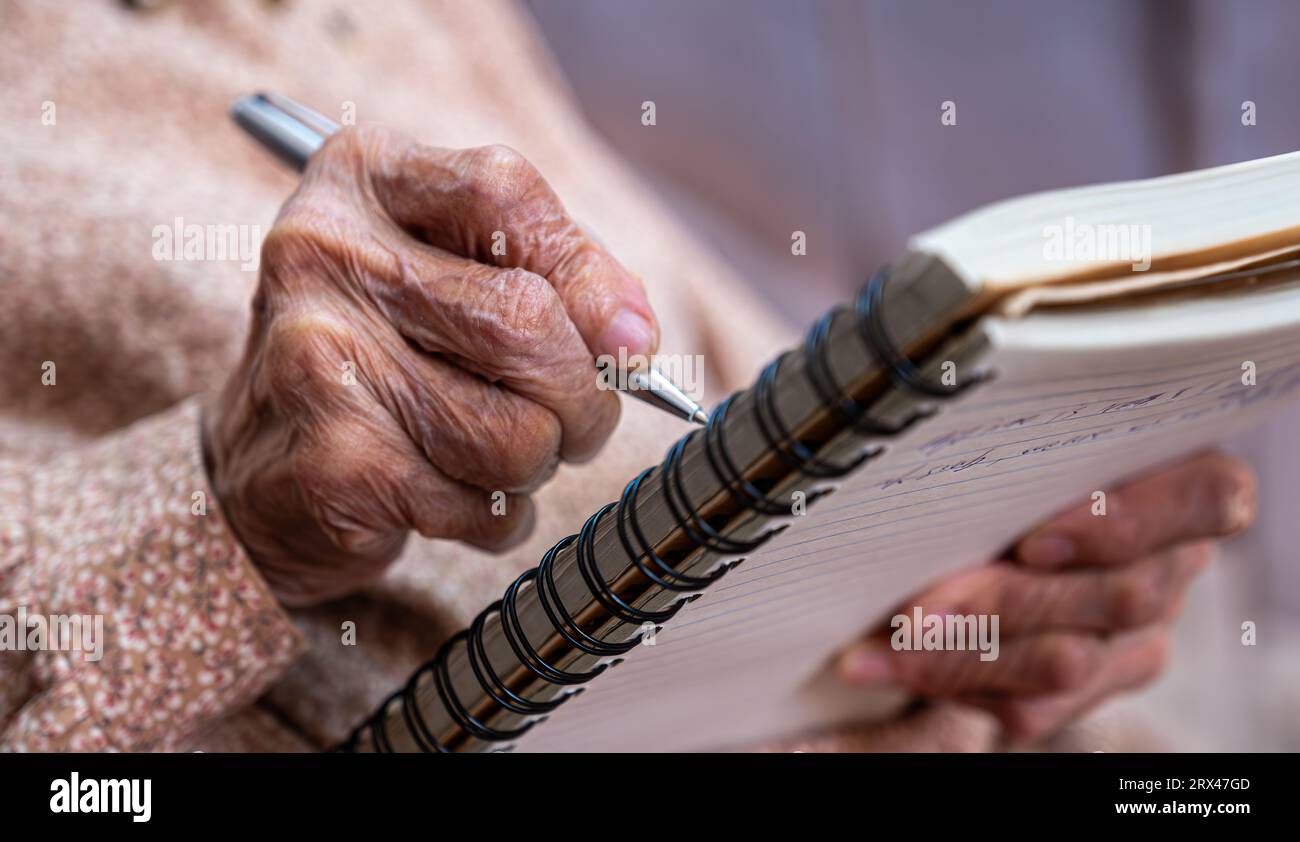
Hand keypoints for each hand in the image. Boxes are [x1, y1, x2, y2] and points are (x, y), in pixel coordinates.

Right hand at [205, 127, 657, 606]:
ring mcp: (320, 355)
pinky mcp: (335, 459)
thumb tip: (636, 341)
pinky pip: (484, 505)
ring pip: (519, 432)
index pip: (507, 194)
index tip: (629, 342)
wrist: (260, 473)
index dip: (591, 275)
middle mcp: (324, 252)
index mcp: (360, 177)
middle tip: (574, 421)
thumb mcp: (455, 278)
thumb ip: (556, 278)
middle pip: (527, 322)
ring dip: (537, 466)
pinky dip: (497, 518)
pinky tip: (450, 499)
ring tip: (491, 457)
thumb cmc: (386, 360)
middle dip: (584, 397)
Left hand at [834, 451, 1256, 743]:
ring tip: (886, 645)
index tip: (1032, 539)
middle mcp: (1170, 561)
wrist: (966, 522)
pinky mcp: (1092, 684)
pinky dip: (952, 683)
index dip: (1126, 522)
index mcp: (1176, 481)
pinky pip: (1033, 706)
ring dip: (964, 655)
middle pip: (1121, 595)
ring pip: (1070, 663)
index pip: (1208, 497)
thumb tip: (947, 465)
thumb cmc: (994, 458)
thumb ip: (1010, 451)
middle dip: (1007, 603)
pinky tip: (890, 664)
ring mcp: (1138, 634)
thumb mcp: (1008, 440)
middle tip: (916, 610)